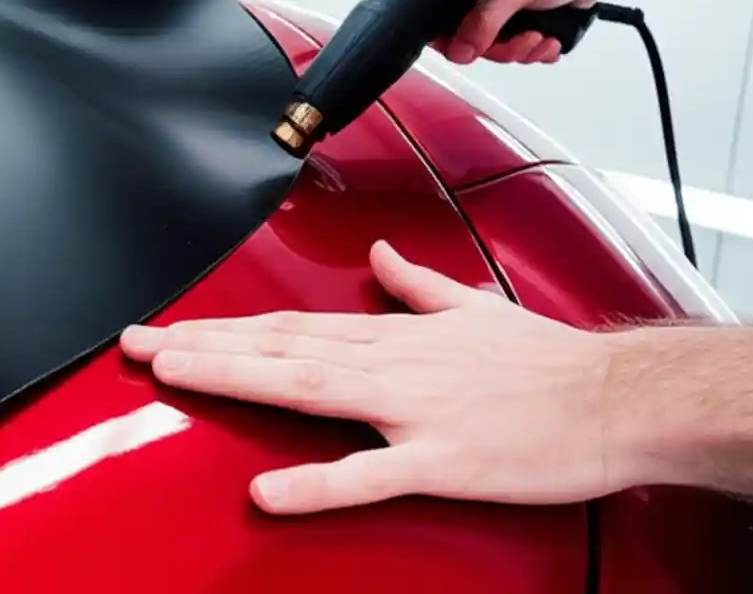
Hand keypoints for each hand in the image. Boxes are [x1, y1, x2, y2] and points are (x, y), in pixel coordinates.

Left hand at [121, 241, 629, 514]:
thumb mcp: (475, 306)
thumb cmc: (548, 362)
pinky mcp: (441, 460)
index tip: (172, 326)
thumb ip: (417, 285)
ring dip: (235, 378)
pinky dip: (317, 481)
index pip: (289, 324)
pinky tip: (268, 492)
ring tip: (172, 374)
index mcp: (394, 334)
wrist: (616, 399)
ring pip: (306, 389)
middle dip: (202, 345)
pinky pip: (370, 474)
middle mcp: (391, 363)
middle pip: (279, 348)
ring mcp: (412, 410)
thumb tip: (383, 259)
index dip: (224, 327)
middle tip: (136, 342)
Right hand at [434, 0, 616, 65]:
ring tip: (540, 35)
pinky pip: (521, 54)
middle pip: (473, 46)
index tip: (476, 47)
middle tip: (522, 38)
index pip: (444, 23)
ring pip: (499, 53)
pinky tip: (549, 38)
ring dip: (523, 51)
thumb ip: (486, 19)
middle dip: (503, 49)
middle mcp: (484, 1)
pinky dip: (537, 52)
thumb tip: (461, 49)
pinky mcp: (524, 28)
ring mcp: (505, 17)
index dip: (455, 42)